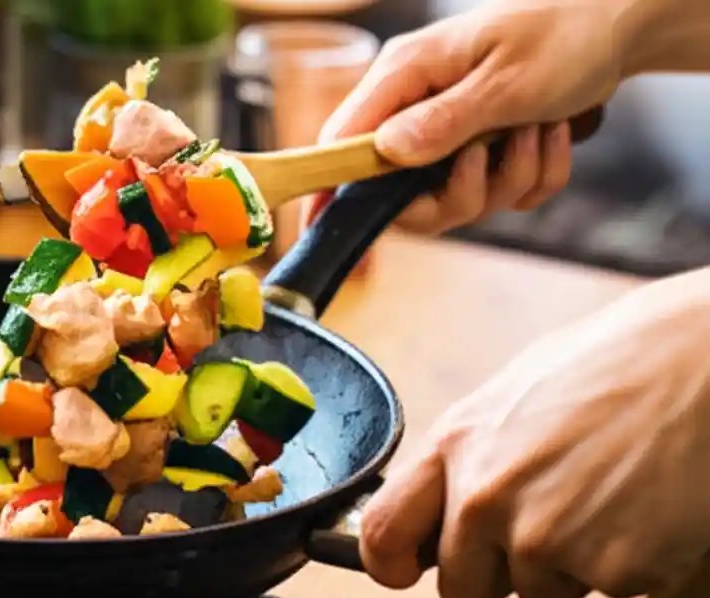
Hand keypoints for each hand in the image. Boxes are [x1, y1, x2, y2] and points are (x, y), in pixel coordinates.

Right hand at [307, 0, 630, 232]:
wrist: (619, 25)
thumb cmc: (563, 34)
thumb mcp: (507, 80)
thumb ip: (444, 121)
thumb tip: (385, 154)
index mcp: (405, 75)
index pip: (342, 139)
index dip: (330, 187)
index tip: (323, 226)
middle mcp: (416, 107)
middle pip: (398, 192)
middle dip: (457, 193)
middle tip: (491, 161)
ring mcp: (449, 132)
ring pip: (455, 200)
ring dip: (509, 178)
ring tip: (539, 129)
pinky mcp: (482, 151)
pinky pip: (498, 195)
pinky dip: (534, 176)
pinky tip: (552, 134)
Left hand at [360, 268, 709, 597]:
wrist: (708, 360)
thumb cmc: (618, 364)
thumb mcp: (511, 396)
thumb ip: (466, 456)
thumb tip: (437, 504)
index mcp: (455, 446)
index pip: (383, 537)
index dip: (390, 564)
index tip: (404, 569)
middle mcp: (488, 498)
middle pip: (460, 591)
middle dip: (497, 572)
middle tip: (545, 520)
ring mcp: (547, 538)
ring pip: (536, 595)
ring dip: (567, 564)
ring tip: (605, 494)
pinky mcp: (611, 568)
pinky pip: (602, 591)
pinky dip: (624, 562)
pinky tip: (641, 506)